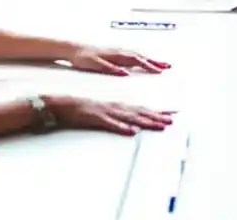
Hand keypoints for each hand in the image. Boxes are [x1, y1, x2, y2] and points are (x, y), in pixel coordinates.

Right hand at [46, 95, 173, 135]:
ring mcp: (108, 113)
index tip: (171, 116)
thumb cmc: (85, 110)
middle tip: (171, 121)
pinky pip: (111, 124)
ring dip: (145, 122)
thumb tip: (135, 128)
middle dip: (156, 117)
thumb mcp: (105, 114)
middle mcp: (116, 108)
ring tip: (158, 125)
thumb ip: (120, 119)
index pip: (141, 110)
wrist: (65, 105)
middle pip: (140, 113)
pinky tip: (131, 131)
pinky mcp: (98, 118)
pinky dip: (122, 127)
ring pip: (130, 118)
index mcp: (119, 107)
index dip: (156, 113)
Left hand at [68, 45, 170, 75]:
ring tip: (161, 63)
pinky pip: (133, 53)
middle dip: (155, 61)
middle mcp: (119, 50)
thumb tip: (125, 73)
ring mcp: (117, 50)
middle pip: (141, 55)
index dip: (149, 65)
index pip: (137, 60)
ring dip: (150, 58)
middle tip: (167, 66)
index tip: (160, 70)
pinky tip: (143, 60)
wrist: (72, 48)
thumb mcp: (95, 65)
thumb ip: (111, 69)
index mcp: (116, 54)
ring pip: (138, 53)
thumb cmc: (82, 57)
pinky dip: (142, 56)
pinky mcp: (114, 51)